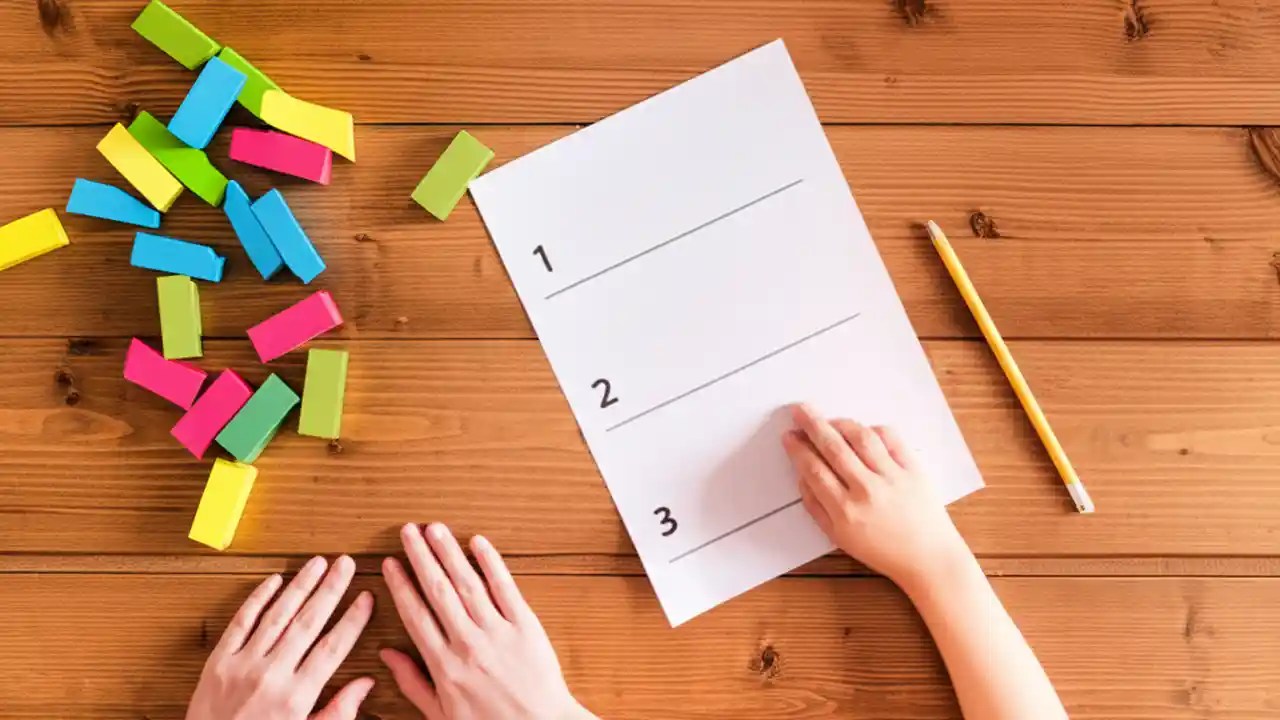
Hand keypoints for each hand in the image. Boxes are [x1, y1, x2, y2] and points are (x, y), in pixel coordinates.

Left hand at [185, 556, 374, 719]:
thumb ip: (338, 712)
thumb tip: (365, 684)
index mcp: (296, 697)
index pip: (332, 648)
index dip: (352, 620)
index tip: (366, 599)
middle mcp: (270, 675)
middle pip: (308, 622)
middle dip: (330, 590)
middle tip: (345, 565)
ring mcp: (242, 665)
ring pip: (277, 615)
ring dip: (300, 586)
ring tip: (317, 563)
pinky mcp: (218, 662)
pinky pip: (240, 623)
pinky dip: (257, 599)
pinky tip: (274, 581)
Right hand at [381, 523, 594, 719]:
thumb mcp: (441, 714)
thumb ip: (413, 682)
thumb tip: (387, 655)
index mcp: (444, 665)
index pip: (416, 615)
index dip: (401, 586)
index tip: (390, 563)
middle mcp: (468, 643)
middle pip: (438, 591)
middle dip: (420, 557)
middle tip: (408, 531)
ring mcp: (498, 632)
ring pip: (467, 584)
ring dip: (449, 553)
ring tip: (435, 529)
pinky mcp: (526, 626)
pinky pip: (506, 589)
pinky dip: (492, 563)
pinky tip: (478, 542)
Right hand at [784, 404, 971, 593]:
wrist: (928, 558)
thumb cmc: (883, 551)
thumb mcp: (840, 538)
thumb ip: (816, 508)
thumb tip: (801, 477)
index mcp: (845, 511)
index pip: (814, 469)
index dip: (798, 449)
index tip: (789, 436)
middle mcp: (867, 491)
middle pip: (833, 447)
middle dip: (812, 425)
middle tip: (799, 410)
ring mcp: (892, 477)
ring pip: (861, 438)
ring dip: (840, 423)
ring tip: (828, 419)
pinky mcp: (914, 469)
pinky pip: (890, 438)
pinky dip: (873, 429)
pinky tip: (862, 430)